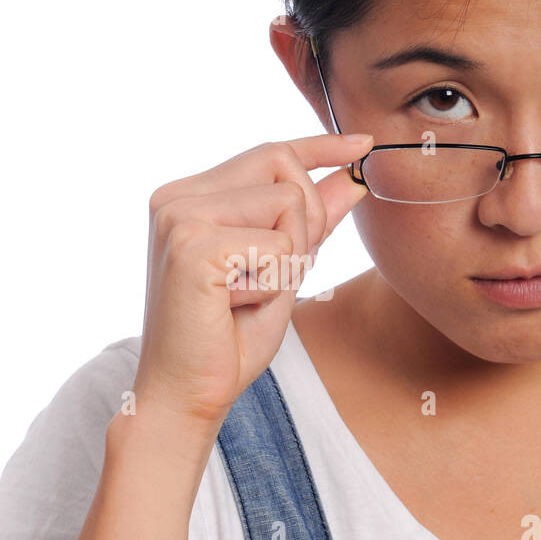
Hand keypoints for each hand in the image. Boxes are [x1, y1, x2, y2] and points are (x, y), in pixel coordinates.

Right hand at [130, 133, 372, 428]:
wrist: (185, 396)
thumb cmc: (227, 340)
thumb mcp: (282, 270)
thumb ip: (311, 222)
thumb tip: (352, 177)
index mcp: (188, 197)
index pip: (266, 152)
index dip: (319, 145)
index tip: (364, 143)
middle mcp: (176, 197)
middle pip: (282, 166)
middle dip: (306, 223)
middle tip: (272, 279)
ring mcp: (179, 216)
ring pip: (287, 204)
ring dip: (286, 261)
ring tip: (243, 296)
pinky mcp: (191, 245)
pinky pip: (277, 247)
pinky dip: (271, 285)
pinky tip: (232, 308)